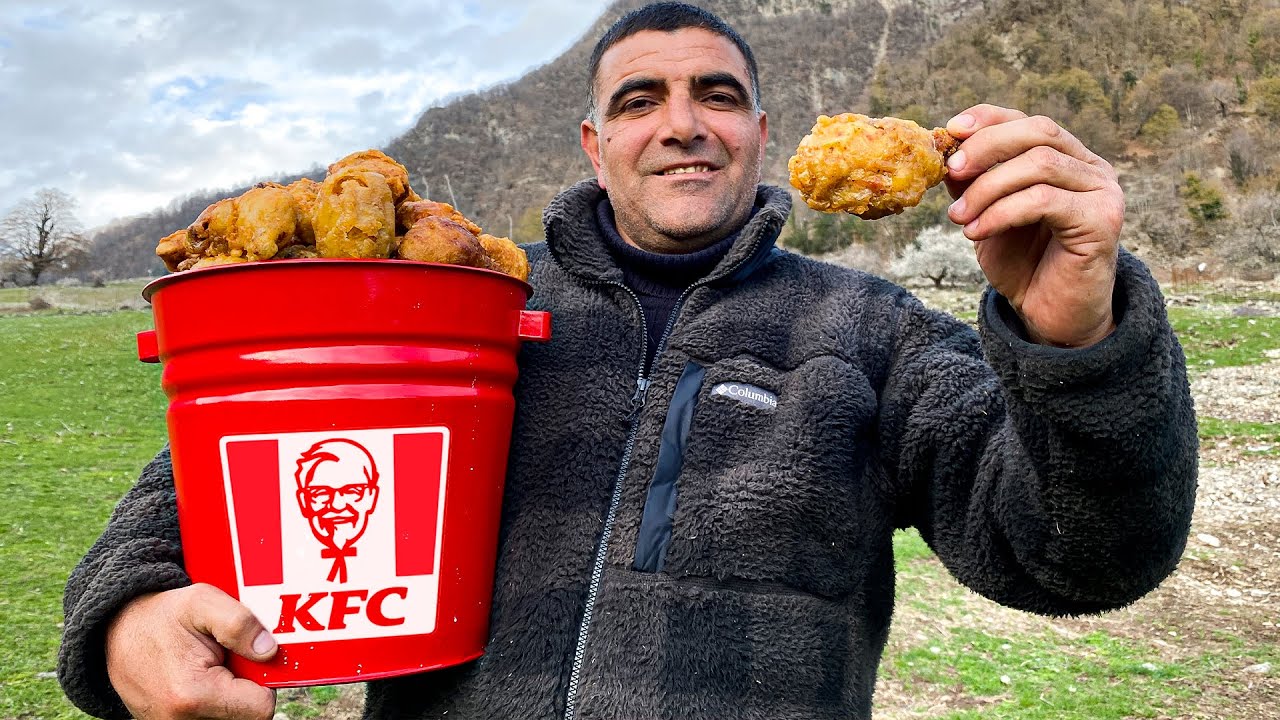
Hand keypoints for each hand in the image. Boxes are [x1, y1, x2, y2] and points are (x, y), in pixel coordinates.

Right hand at [105, 584, 277, 719]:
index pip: (261, 708)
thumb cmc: (161, 616)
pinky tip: (201, 676)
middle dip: (246, 686)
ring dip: (229, 693)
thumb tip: (269, 651)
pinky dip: (214, 698)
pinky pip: (210, 716)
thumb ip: (239, 623)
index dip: (265, 680)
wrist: (117, 630)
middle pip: (245, 715)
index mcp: (193, 695)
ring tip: (211, 666)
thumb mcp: (201, 603)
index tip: (251, 658)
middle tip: (228, 658)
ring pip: (228, 716)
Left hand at [943, 104, 1122, 347]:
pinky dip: (1002, 212)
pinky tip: (977, 232)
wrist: (1049, 315)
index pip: (1028, 121)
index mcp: (1067, 159)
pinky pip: (1044, 200)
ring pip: (1040, 164)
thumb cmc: (1023, 264)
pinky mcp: (1102, 219)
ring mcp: (1102, 191)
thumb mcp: (987, 214)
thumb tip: (946, 150)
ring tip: (959, 217)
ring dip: (988, 188)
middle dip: (986, 147)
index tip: (951, 129)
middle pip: (1039, 132)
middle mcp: (1092, 168)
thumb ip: (974, 182)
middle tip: (951, 171)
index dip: (990, 119)